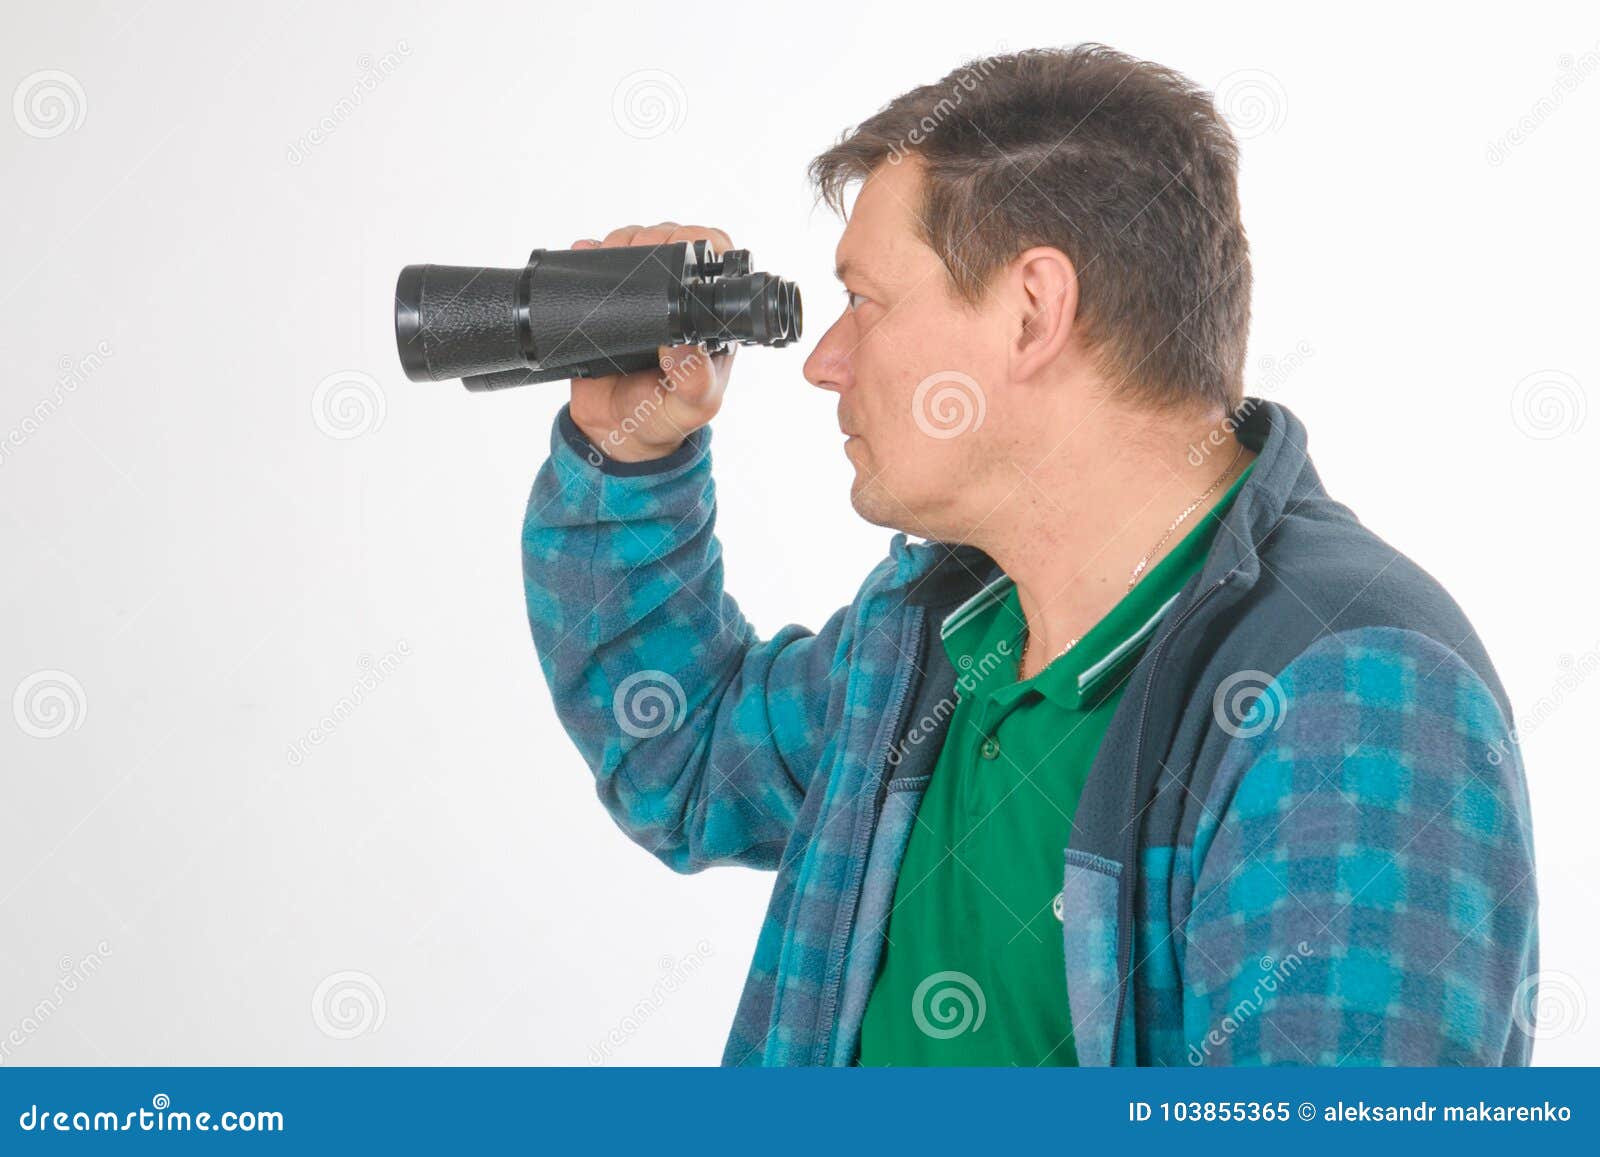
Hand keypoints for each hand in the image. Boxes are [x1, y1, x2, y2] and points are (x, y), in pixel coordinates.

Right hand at [566, 222, 736, 462]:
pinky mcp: (607, 300)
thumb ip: (694, 381)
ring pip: (636, 244)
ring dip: (622, 241)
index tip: (677, 250)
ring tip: (610, 258)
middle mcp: (678, 300)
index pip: (714, 261)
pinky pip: (598, 263)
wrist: (614, 431)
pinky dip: (589, 252)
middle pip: (671, 241)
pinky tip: (586, 256)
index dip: (700, 245)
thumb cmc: (663, 418)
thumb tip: (681, 344)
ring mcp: (641, 297)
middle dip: (654, 238)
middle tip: (635, 256)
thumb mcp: (691, 406)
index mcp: (707, 318)